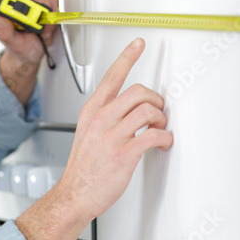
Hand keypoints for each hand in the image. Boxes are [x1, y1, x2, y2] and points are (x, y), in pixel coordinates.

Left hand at [0, 0, 57, 102]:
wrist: (31, 53)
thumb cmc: (19, 48)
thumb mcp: (12, 43)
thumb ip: (4, 32)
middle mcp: (9, 1)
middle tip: (41, 15)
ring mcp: (24, 0)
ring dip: (45, 8)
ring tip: (42, 26)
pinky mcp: (37, 1)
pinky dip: (52, 10)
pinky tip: (46, 23)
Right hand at [58, 37, 173, 221]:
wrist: (74, 195)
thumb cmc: (83, 170)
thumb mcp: (87, 134)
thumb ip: (105, 118)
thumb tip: (130, 110)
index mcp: (91, 112)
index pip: (111, 76)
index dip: (127, 57)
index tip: (138, 44)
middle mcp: (101, 120)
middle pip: (138, 91)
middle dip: (156, 100)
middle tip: (158, 111)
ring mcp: (112, 136)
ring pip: (148, 110)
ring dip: (162, 119)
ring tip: (160, 130)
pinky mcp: (124, 154)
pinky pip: (154, 135)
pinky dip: (165, 138)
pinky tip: (162, 143)